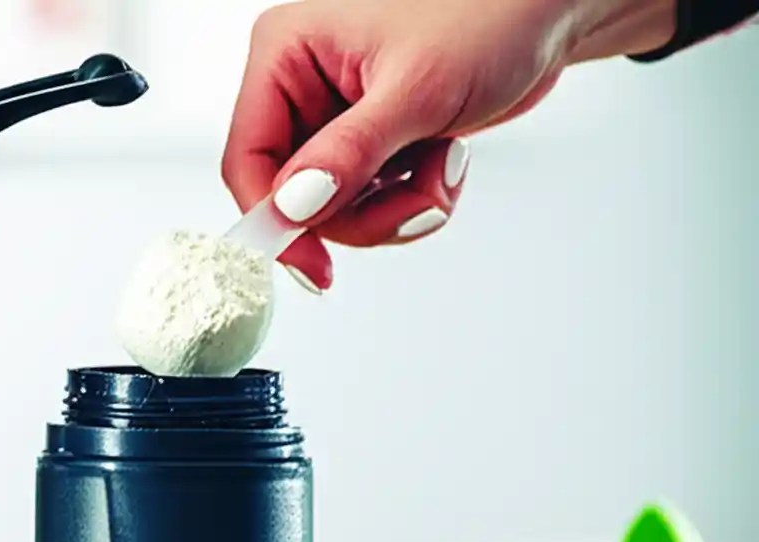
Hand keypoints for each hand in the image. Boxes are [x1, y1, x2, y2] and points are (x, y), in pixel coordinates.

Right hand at [223, 0, 675, 291]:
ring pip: (335, 208)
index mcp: (286, 53)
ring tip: (440, 170)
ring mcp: (334, 117)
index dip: (275, 220)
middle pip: (294, 196)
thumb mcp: (415, 91)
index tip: (311, 263)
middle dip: (362, 213)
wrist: (545, 13)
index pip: (248, 157)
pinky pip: (369, 202)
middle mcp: (300, 85)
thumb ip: (349, 154)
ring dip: (395, 208)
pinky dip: (411, 198)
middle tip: (415, 201)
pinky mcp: (368, 141)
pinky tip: (444, 159)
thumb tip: (294, 207)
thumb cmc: (486, 16)